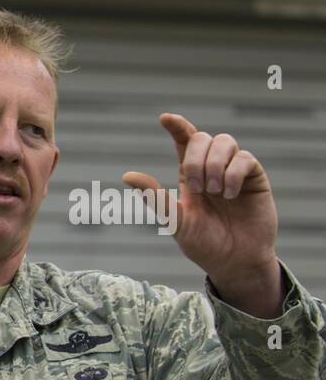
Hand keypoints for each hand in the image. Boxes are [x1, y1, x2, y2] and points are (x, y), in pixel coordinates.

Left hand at [123, 113, 281, 315]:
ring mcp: (234, 171)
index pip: (183, 141)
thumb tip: (127, 176)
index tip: (164, 118)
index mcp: (189, 175)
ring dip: (214, 164)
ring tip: (213, 192)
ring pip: (225, 142)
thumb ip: (155, 198)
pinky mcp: (254, 177)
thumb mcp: (175, 222)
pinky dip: (233, 174)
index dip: (176, 126)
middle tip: (195, 187)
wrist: (235, 261)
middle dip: (195, 158)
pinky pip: (245, 158)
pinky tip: (228, 194)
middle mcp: (211, 168)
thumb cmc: (203, 244)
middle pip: (202, 138)